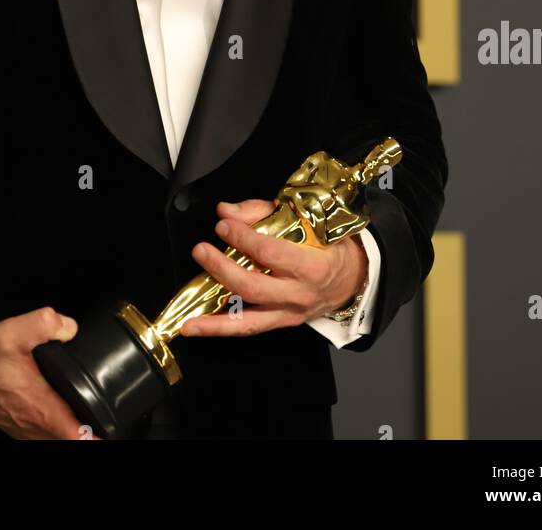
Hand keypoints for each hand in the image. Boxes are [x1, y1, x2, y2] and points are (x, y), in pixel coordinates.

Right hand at [0, 307, 101, 439]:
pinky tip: (68, 421)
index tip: (108, 433)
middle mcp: (31, 423)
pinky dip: (58, 433)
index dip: (93, 436)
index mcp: (37, 403)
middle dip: (89, 435)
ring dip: (73, 434)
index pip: (72, 432)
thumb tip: (70, 327)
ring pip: (55, 441)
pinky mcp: (18, 428)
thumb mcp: (13, 331)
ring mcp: (24, 429)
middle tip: (107, 426)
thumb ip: (46, 322)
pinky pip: (44, 439)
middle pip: (68, 439)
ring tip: (93, 426)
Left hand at [180, 198, 367, 336]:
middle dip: (222, 268)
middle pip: (253, 286)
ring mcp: (288, 313)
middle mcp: (299, 294)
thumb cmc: (329, 244)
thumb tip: (225, 211)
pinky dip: (219, 329)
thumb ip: (262, 212)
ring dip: (213, 320)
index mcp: (312, 265)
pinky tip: (196, 327)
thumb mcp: (306, 219)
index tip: (223, 224)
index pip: (270, 253)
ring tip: (188, 319)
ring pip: (247, 321)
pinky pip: (247, 329)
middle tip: (201, 250)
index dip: (243, 237)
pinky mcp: (279, 323)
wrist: (353, 277)